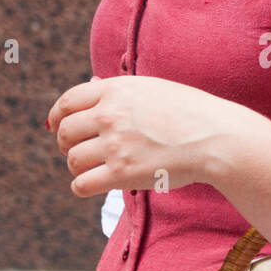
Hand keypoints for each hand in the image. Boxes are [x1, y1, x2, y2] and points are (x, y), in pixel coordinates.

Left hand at [46, 75, 240, 197]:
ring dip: (77, 166)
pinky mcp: (122, 173)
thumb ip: (117, 89)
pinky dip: (82, 186)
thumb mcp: (150, 88)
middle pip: (66, 132)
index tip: (55, 127)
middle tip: (77, 151)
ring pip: (73, 159)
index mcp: (115, 90)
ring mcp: (115, 145)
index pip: (68, 101)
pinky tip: (92, 184)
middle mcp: (110, 115)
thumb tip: (91, 84)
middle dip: (66, 144)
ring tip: (93, 168)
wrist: (215, 137)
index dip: (57, 116)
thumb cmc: (188, 112)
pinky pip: (81, 184)